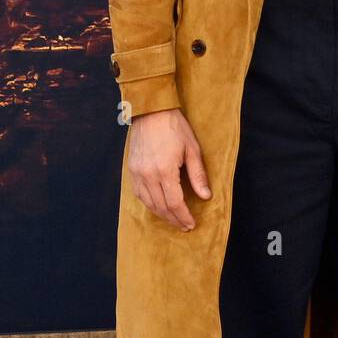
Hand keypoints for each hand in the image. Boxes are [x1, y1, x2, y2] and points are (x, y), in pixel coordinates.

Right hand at [127, 108, 211, 230]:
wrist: (152, 111)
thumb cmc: (175, 127)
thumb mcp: (192, 149)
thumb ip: (198, 175)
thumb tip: (205, 196)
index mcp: (165, 170)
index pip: (175, 202)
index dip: (184, 216)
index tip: (191, 224)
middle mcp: (148, 175)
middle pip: (161, 206)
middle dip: (174, 219)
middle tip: (184, 226)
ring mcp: (137, 173)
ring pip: (149, 203)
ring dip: (162, 214)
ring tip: (174, 220)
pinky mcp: (131, 170)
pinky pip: (139, 194)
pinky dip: (149, 204)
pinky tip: (158, 206)